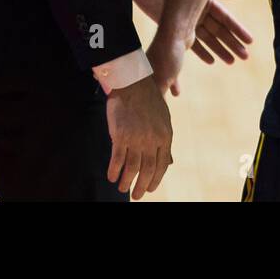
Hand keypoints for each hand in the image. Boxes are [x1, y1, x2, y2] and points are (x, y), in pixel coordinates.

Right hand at [105, 75, 172, 198]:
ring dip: (126, 181)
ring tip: (122, 188)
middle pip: (147, 170)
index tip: (151, 189)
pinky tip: (111, 176)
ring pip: (132, 167)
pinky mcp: (120, 135)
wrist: (133, 83)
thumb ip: (164, 140)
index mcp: (166, 135)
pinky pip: (117, 159)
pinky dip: (114, 170)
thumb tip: (169, 162)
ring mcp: (136, 138)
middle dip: (142, 186)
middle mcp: (152, 139)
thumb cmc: (148, 100)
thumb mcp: (163, 119)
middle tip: (137, 196)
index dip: (156, 179)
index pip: (162, 165)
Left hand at [146, 0, 253, 95]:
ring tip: (231, 61)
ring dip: (220, 50)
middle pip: (220, 31)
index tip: (249, 41)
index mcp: (207, 1)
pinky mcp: (176, 28)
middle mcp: (200, 12)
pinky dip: (202, 52)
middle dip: (232, 44)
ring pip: (208, 39)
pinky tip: (211, 60)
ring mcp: (188, 21)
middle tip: (245, 57)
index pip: (226, 19)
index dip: (238, 30)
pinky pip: (192, 43)